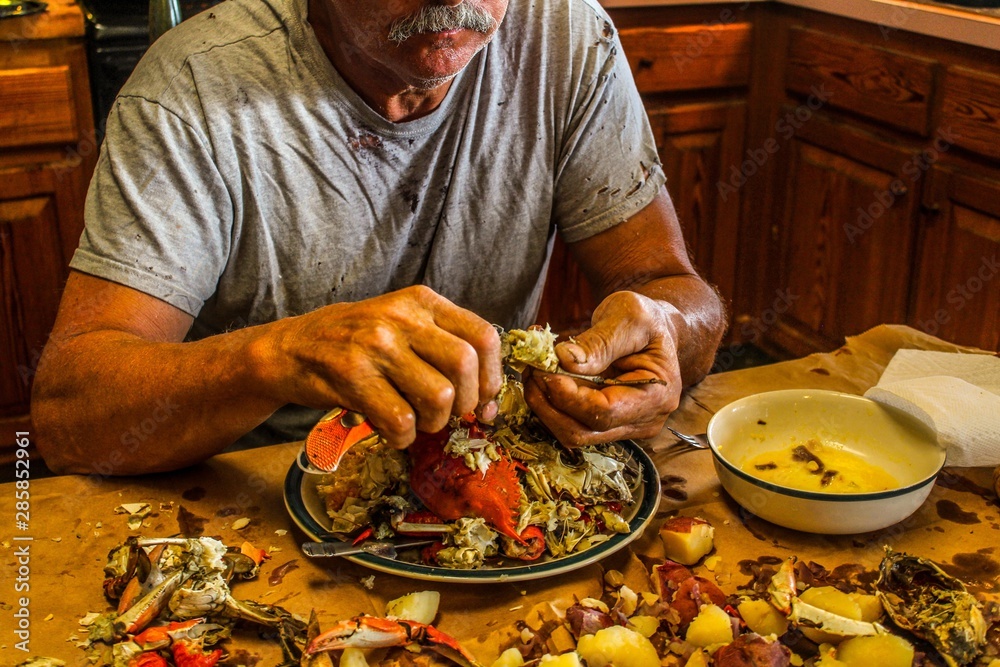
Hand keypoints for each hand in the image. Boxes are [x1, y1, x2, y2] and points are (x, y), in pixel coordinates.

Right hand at [258, 285, 501, 447]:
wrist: (290, 349)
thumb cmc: (355, 343)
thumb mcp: (402, 326)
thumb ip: (444, 352)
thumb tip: (489, 405)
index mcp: (422, 301)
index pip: (483, 336)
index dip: (491, 376)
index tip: (482, 401)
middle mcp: (401, 317)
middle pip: (464, 366)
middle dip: (464, 404)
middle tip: (445, 415)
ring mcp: (376, 344)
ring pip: (438, 397)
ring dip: (432, 424)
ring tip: (413, 422)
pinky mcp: (351, 376)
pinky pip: (401, 421)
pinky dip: (403, 438)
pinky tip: (390, 431)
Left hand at [523, 291, 682, 445]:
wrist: (652, 331)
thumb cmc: (647, 320)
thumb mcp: (628, 317)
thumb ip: (599, 342)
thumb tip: (564, 359)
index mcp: (657, 397)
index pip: (605, 412)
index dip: (568, 397)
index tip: (543, 371)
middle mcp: (643, 421)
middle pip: (583, 431)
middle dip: (548, 404)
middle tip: (531, 370)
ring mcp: (623, 427)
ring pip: (571, 432)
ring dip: (544, 405)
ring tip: (534, 370)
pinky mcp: (605, 424)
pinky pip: (570, 422)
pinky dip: (550, 402)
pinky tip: (542, 375)